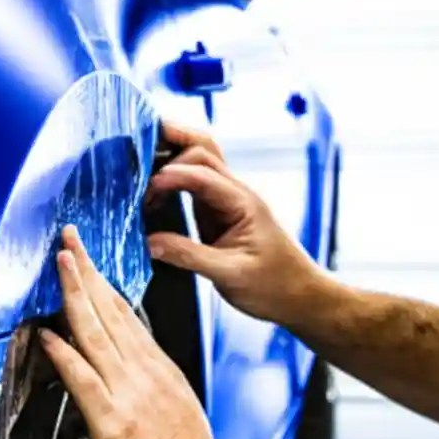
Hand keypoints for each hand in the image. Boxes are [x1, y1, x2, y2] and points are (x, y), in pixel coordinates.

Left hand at [39, 225, 242, 438]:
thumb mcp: (177, 416)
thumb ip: (150, 388)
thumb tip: (127, 371)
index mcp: (162, 373)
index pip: (126, 316)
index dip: (102, 283)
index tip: (86, 259)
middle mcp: (148, 377)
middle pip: (111, 312)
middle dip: (86, 271)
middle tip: (69, 238)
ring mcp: (132, 398)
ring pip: (98, 334)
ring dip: (76, 293)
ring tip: (60, 261)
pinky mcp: (115, 425)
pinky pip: (85, 381)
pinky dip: (65, 354)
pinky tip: (49, 334)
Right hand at [145, 121, 332, 326]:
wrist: (299, 297)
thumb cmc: (275, 285)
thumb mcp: (230, 274)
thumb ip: (189, 256)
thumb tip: (149, 243)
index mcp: (242, 202)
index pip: (201, 173)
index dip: (170, 175)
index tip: (144, 191)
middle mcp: (235, 193)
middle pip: (203, 149)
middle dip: (172, 141)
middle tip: (138, 145)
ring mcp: (226, 201)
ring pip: (199, 161)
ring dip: (171, 156)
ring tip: (140, 164)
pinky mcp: (217, 213)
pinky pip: (193, 184)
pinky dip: (172, 179)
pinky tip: (152, 192)